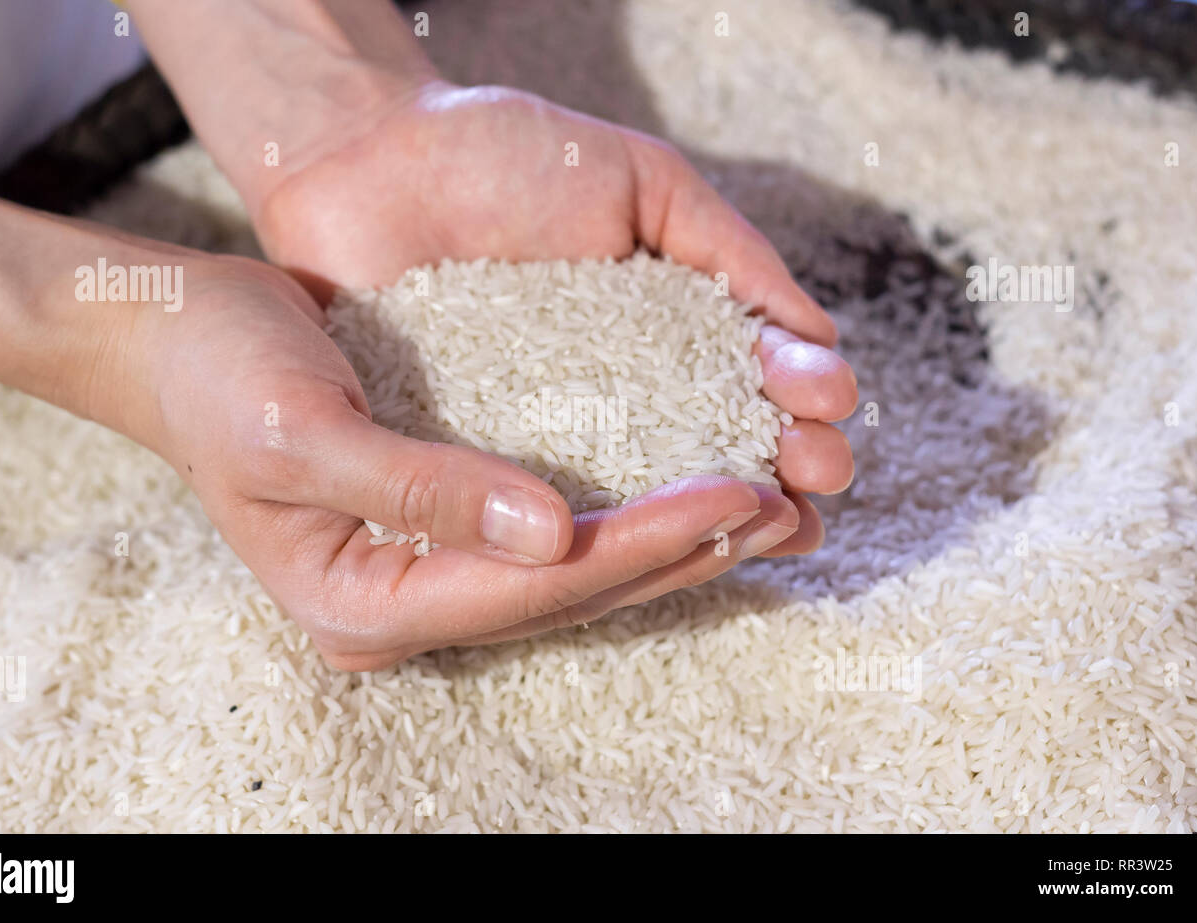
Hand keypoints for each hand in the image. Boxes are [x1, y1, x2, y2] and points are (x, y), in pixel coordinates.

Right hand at [130, 255, 806, 668]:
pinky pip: (553, 537)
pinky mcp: (443, 531)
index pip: (527, 589)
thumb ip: (423, 488)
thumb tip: (552, 532)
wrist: (178, 339)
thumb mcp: (304, 432)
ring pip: (569, 576)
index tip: (734, 494)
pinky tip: (689, 487)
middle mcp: (400, 606)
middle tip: (780, 504)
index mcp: (361, 604)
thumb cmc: (221, 379)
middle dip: (675, 551)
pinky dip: (625, 512)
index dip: (638, 546)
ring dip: (668, 541)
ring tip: (764, 503)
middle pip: (562, 596)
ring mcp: (423, 576)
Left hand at [256, 82, 857, 551]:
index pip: (749, 378)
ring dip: (717, 510)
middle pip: (713, 445)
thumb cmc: (505, 155)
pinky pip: (547, 505)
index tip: (828, 407)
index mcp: (663, 330)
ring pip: (646, 491)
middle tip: (817, 477)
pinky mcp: (481, 464)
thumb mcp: (643, 183)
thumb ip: (728, 249)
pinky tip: (661, 544)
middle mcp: (617, 394)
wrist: (368, 157)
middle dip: (778, 463)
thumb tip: (822, 333)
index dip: (797, 398)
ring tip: (776, 522)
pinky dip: (605, 531)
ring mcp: (551, 436)